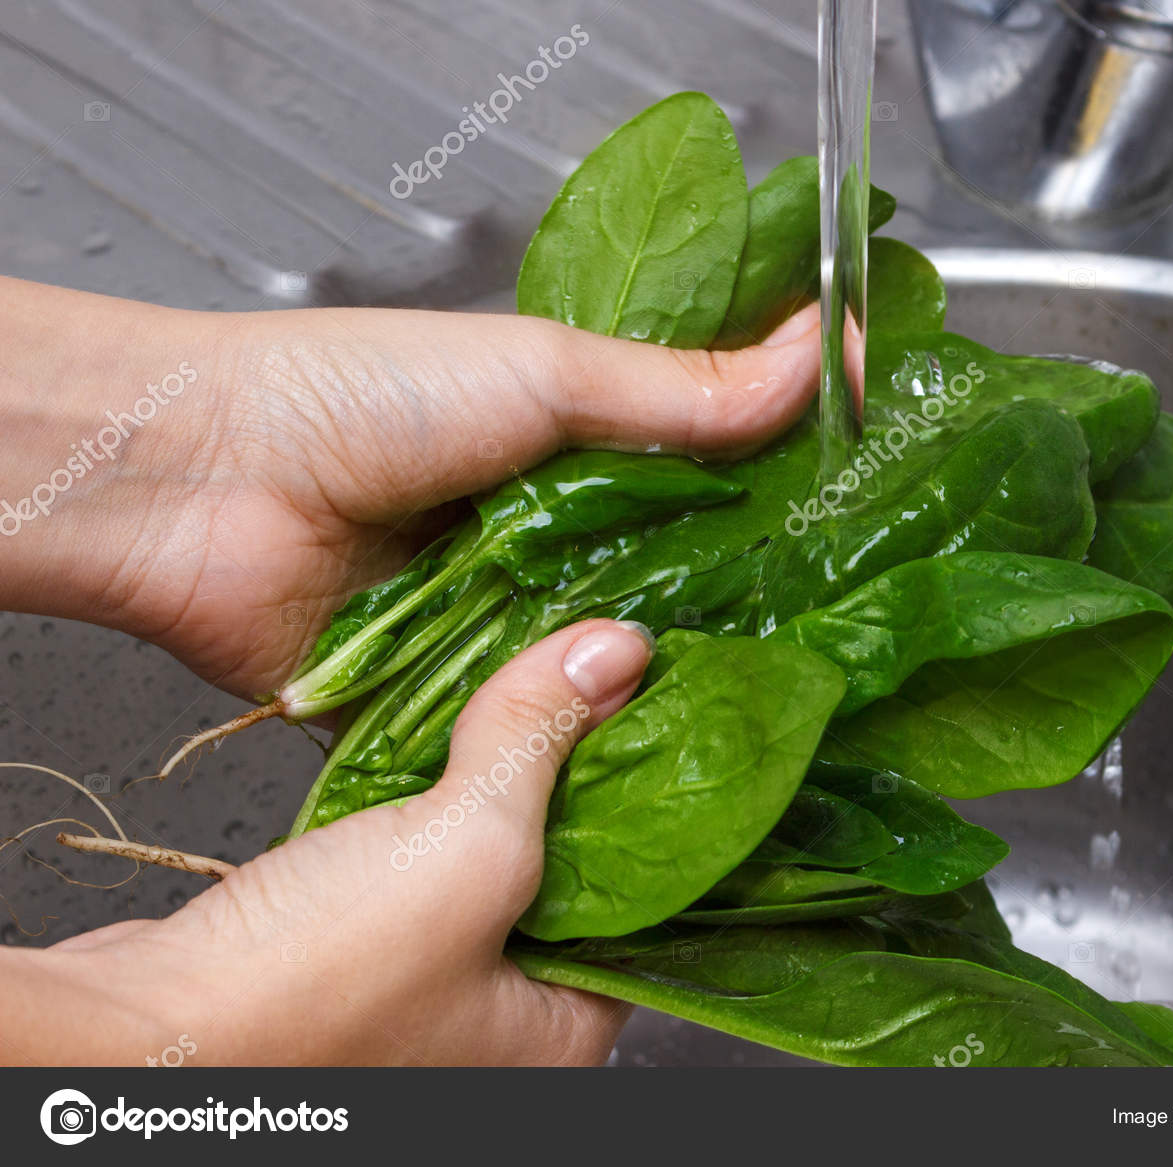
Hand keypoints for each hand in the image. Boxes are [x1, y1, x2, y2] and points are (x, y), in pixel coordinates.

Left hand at [0, 276, 818, 697]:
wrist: (200, 485)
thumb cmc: (358, 397)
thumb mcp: (545, 371)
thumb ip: (684, 389)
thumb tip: (824, 353)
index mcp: (580, 457)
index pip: (714, 490)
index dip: (786, 510)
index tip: (872, 530)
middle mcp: (556, 549)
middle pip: (680, 594)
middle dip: (747, 618)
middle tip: (848, 639)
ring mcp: (510, 635)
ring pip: (622, 676)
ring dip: (676, 689)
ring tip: (779, 711)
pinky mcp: (462, 713)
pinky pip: (545, 743)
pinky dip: (589, 751)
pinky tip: (665, 765)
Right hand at [7, 619, 654, 1064]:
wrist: (134, 1040)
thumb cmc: (308, 987)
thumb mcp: (462, 846)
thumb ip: (537, 744)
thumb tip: (614, 655)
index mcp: (557, 1038)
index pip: (645, 912)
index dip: (652, 815)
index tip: (655, 729)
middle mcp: (496, 1033)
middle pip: (565, 883)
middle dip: (567, 791)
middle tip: (588, 698)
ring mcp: (419, 1003)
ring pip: (482, 872)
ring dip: (488, 794)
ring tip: (517, 705)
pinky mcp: (349, 967)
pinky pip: (411, 875)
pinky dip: (419, 816)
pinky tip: (425, 753)